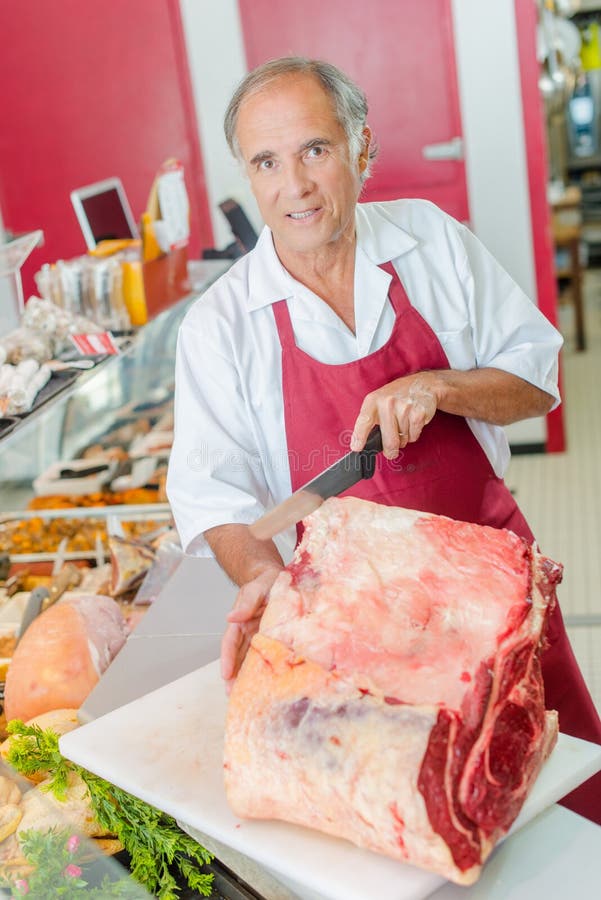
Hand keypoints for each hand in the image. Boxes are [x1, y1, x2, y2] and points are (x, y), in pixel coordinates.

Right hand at [221, 566, 282, 689]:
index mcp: (240, 622)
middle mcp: (248, 633)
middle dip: (234, 676)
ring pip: (251, 661)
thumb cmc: (265, 581)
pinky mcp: (273, 640)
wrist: (279, 577)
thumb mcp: (255, 589)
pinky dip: (265, 670)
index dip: (227, 660)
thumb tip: (231, 617)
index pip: (230, 643)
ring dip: (247, 678)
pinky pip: (268, 657)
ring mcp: (260, 638)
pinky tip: (268, 684)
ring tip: (247, 697)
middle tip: (232, 695)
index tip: (225, 676)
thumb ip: (245, 603)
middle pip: (238, 657)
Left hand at [350, 373, 438, 457]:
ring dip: (403, 438)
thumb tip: (362, 443)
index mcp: (373, 400)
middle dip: (390, 451)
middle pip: (388, 440)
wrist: (424, 383)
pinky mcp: (418, 413)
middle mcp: (387, 403)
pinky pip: (413, 436)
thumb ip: (371, 418)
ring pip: (402, 440)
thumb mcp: (379, 400)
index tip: (356, 447)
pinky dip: (413, 434)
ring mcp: (404, 408)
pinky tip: (413, 422)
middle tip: (390, 452)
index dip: (360, 436)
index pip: (364, 420)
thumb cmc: (397, 396)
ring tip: (404, 424)